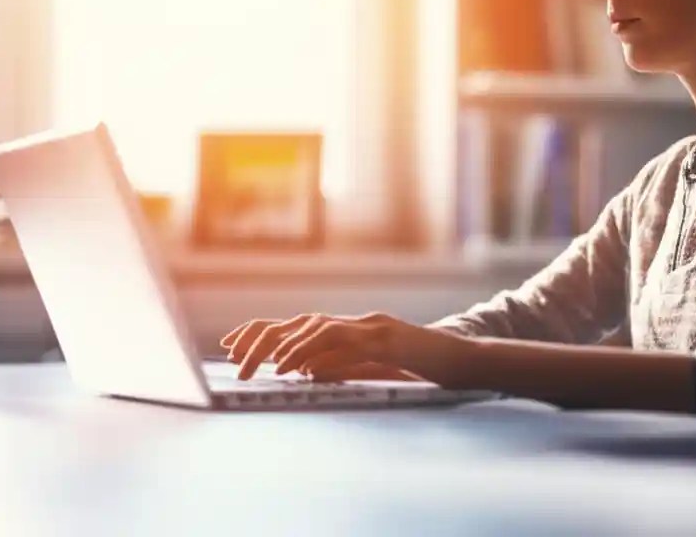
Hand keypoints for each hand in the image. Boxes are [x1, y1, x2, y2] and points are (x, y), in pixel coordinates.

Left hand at [219, 313, 472, 384]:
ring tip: (256, 365)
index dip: (263, 333)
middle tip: (232, 358)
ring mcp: (371, 326)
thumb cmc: (423, 370)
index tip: (230, 346)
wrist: (465, 363)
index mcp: (351, 330)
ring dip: (282, 346)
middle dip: (260, 338)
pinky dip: (314, 350)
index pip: (299, 326)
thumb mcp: (375, 369)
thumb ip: (343, 366)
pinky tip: (295, 365)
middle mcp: (356, 322)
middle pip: (298, 322)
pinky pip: (342, 340)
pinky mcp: (385, 338)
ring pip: (315, 326)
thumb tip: (308, 373)